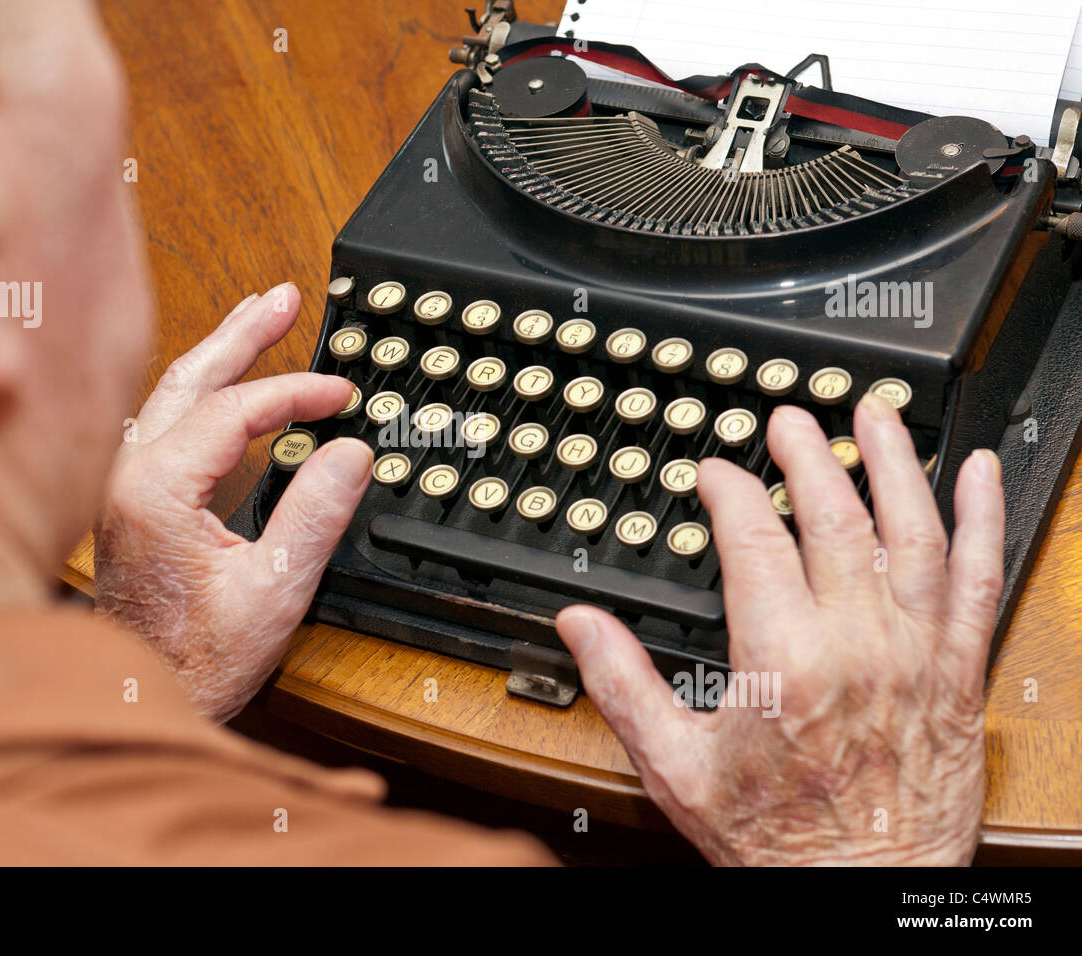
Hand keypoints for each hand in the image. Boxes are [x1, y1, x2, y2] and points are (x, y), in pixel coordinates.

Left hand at [94, 282, 372, 720]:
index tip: (341, 398)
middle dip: (241, 333)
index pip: (235, 409)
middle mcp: (131, 476)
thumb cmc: (195, 660)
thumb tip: (350, 453)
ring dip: (219, 354)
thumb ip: (314, 515)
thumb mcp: (275, 590)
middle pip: (190, 377)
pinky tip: (226, 390)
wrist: (138, 697)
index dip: (295, 393)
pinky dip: (205, 393)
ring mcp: (126, 486)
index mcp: (160, 489)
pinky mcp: (133, 502)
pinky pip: (169, 423)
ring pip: (173, 395)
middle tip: (283, 296)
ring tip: (257, 321)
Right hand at [557, 395, 1003, 864]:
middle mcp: (857, 644)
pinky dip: (983, 517)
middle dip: (808, 455)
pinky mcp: (958, 669)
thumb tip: (580, 624)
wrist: (863, 889)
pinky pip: (980, 576)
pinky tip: (979, 473)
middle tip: (788, 419)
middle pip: (835, 516)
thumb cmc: (777, 838)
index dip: (729, 489)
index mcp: (782, 660)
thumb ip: (624, 685)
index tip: (713, 472)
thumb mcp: (676, 767)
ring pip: (913, 529)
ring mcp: (917, 652)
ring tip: (874, 414)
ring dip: (894, 462)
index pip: (754, 537)